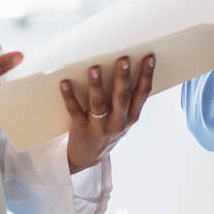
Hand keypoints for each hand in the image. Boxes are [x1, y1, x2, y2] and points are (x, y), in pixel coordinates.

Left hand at [59, 54, 155, 173]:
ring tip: (94, 68)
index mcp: (132, 117)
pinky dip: (69, 96)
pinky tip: (65, 83)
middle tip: (123, 59)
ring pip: (98, 104)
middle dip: (123, 77)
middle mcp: (118, 122)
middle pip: (122, 97)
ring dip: (96, 85)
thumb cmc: (108, 129)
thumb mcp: (124, 118)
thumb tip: (124, 65)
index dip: (147, 75)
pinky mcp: (81, 129)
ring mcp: (99, 127)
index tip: (149, 57)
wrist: (89, 156)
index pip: (142, 93)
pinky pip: (75, 110)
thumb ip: (126, 98)